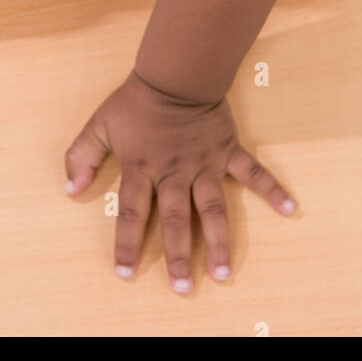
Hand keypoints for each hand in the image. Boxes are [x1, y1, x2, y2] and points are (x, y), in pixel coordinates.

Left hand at [64, 68, 297, 292]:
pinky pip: (253, 172)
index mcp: (143, 168)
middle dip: (176, 255)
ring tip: (222, 273)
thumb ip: (82, 156)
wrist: (176, 71)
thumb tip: (71, 189)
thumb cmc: (137, 101)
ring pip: (212, 209)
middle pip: (175, 220)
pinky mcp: (227, 150)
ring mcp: (204, 163)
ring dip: (217, 241)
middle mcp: (174, 172)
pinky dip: (272, 189)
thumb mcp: (100, 124)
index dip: (126, 243)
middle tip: (182, 288)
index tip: (124, 272)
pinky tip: (290, 209)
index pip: (132, 212)